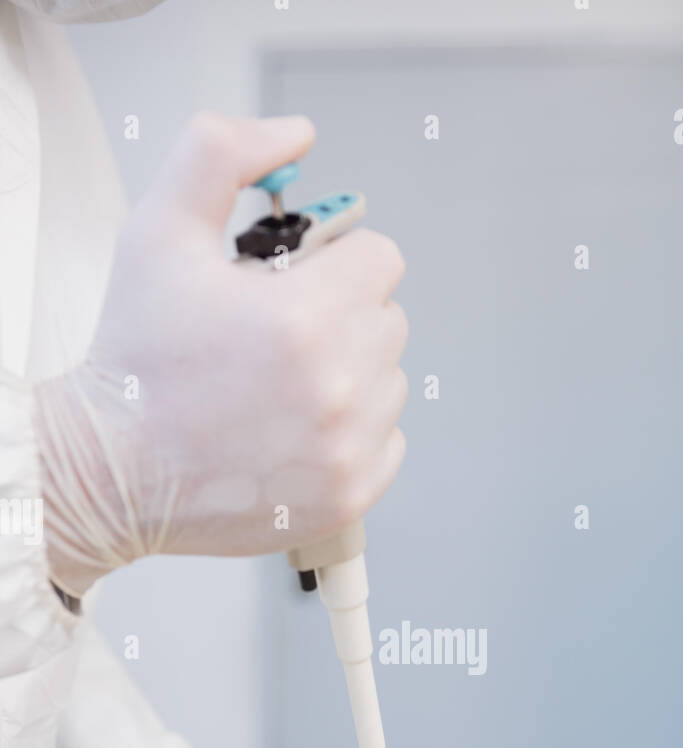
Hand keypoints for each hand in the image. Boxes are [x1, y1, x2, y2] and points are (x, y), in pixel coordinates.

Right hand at [37, 112, 407, 595]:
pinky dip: (352, 435)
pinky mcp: (349, 496)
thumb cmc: (135, 359)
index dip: (335, 261)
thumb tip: (293, 134)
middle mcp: (339, 388)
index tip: (296, 282)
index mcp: (306, 318)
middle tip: (276, 336)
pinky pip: (389, 443)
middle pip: (387, 319)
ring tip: (280, 388)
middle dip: (340, 315)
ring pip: (389, 382)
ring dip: (349, 375)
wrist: (110, 471)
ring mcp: (348, 450)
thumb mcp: (159, 230)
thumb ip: (220, 154)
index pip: (381, 258)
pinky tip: (294, 431)